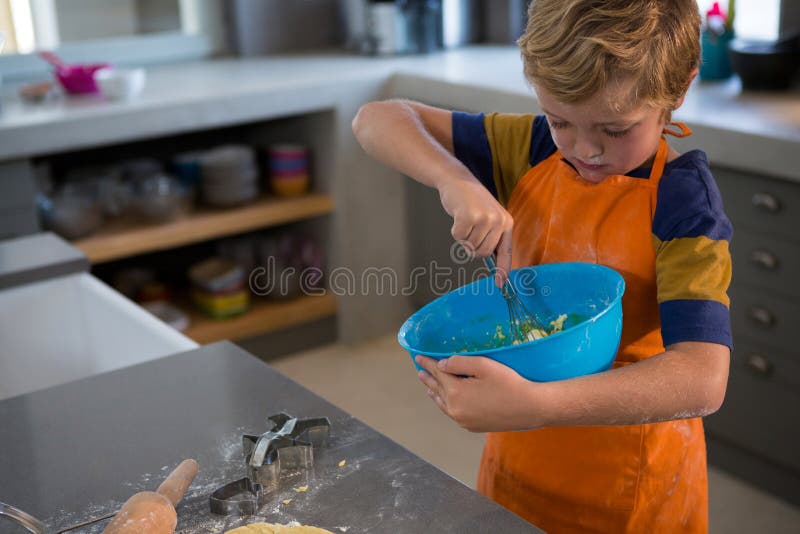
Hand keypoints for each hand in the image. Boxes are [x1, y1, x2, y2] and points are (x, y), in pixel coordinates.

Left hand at [415, 354, 545, 432]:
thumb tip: (441, 365)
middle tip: (419, 370)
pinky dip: (445, 405)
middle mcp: (456, 409)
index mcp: (456, 393)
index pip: (437, 373)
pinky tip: (446, 402)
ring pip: (443, 404)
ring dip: (435, 392)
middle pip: (437, 389)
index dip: (428, 363)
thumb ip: (459, 363)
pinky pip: (453, 414)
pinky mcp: (473, 426)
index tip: (418, 357)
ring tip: (427, 387)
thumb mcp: (484, 366)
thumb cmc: (510, 383)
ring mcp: (464, 420)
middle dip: (428, 378)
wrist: (531, 408)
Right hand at [437, 178, 512, 285]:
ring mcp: (484, 218)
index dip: (502, 269)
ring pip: (470, 246)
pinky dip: (455, 230)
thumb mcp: (489, 216)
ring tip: (465, 220)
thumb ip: (492, 236)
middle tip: (470, 231)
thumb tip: (490, 261)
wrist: (458, 180)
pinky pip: (458, 237)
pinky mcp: (469, 217)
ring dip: (463, 237)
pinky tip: (458, 216)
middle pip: (482, 253)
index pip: (506, 251)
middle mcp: (498, 221)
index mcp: (506, 222)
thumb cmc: (472, 202)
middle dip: (472, 247)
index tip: (500, 284)